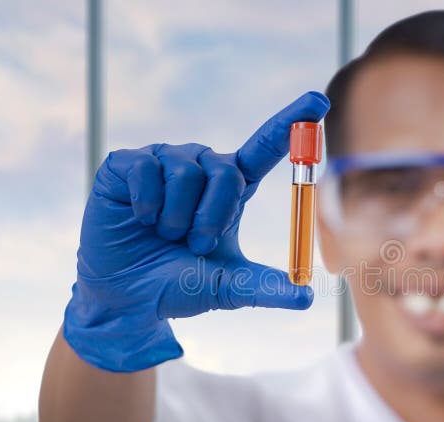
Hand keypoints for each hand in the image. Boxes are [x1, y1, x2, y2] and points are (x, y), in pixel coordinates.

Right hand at [63, 91, 330, 371]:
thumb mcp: (228, 287)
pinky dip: (147, 204)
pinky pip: (146, 171)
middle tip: (195, 245)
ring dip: (177, 217)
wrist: (128, 298)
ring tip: (165, 235)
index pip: (264, 147)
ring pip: (187, 172)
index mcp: (230, 188)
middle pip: (226, 170)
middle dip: (213, 218)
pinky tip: (141, 218)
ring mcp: (163, 162)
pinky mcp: (126, 164)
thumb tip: (307, 297)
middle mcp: (201, 167)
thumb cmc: (179, 285)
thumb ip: (266, 288)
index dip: (289, 124)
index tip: (317, 100)